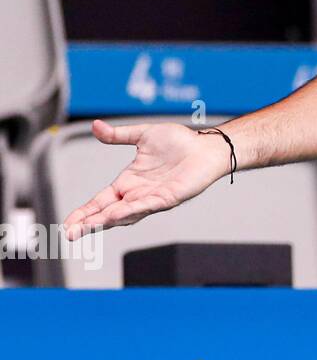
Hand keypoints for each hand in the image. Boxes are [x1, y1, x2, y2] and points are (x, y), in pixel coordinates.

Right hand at [62, 120, 231, 241]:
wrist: (207, 146)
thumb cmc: (180, 142)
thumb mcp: (142, 135)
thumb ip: (118, 135)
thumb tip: (95, 126)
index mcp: (128, 182)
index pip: (100, 202)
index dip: (83, 213)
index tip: (67, 223)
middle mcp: (138, 194)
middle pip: (107, 213)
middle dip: (88, 224)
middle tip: (69, 234)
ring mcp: (153, 198)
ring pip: (124, 214)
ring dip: (105, 221)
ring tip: (86, 228)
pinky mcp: (169, 197)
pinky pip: (147, 206)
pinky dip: (130, 211)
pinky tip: (116, 216)